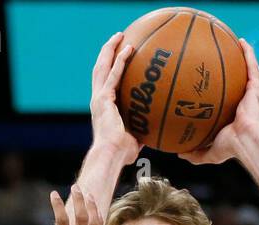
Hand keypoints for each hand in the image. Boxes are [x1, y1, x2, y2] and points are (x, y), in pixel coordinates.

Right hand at [19, 186, 103, 224]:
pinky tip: (96, 213)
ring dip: (92, 206)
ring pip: (95, 223)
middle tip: (75, 187)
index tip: (53, 194)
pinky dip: (99, 221)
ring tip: (88, 195)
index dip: (58, 204)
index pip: (62, 220)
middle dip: (79, 198)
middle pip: (82, 216)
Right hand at [90, 32, 139, 164]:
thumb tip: (160, 131)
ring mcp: (99, 98)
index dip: (109, 67)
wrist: (111, 156)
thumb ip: (144, 130)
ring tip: (119, 35)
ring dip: (110, 49)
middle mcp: (98, 99)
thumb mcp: (135, 138)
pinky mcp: (103, 99)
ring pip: (102, 66)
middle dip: (107, 51)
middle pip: (100, 68)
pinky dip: (120, 61)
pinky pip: (113, 75)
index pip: (104, 81)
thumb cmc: (122, 153)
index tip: (117, 55)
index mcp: (103, 107)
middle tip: (117, 38)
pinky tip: (128, 49)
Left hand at [180, 39, 258, 165]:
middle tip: (227, 59)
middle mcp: (247, 102)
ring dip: (245, 57)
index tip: (216, 83)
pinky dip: (249, 53)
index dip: (226, 91)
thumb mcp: (209, 152)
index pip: (231, 100)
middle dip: (236, 70)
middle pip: (241, 82)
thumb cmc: (231, 147)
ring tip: (238, 44)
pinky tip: (242, 42)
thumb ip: (195, 153)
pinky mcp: (256, 88)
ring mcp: (253, 94)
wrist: (245, 140)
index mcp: (238, 115)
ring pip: (249, 71)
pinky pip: (253, 66)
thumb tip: (179, 153)